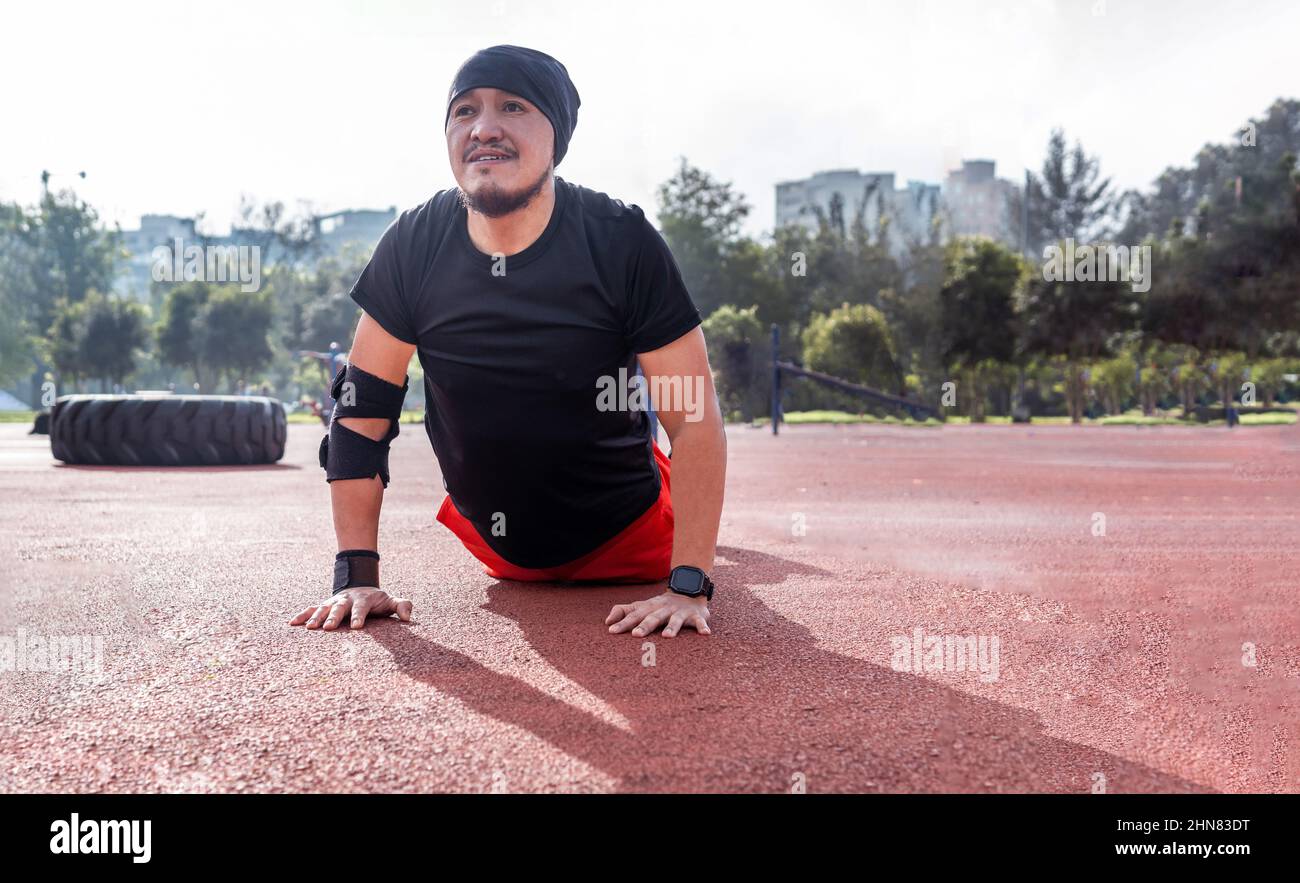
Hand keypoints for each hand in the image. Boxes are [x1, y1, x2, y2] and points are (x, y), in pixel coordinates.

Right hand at [289, 587, 412, 630]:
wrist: (361, 587)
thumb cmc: (378, 601)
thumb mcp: (391, 601)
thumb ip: (402, 606)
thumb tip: (407, 618)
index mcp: (364, 600)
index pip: (362, 608)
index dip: (359, 616)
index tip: (358, 627)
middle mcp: (346, 599)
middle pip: (340, 607)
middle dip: (334, 617)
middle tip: (328, 628)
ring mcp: (334, 601)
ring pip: (324, 608)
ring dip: (316, 617)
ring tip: (310, 628)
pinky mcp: (325, 605)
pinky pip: (312, 609)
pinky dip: (302, 615)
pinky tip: (292, 623)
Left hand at [605, 590, 711, 637]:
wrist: (689, 590)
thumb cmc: (661, 606)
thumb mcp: (643, 606)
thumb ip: (624, 612)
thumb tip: (607, 622)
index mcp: (650, 607)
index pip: (635, 615)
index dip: (623, 623)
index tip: (611, 631)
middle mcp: (664, 609)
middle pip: (653, 617)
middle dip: (645, 625)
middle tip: (636, 635)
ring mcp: (681, 612)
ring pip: (676, 620)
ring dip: (672, 627)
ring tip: (667, 637)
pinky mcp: (697, 616)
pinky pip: (700, 622)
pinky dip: (702, 627)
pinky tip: (705, 634)